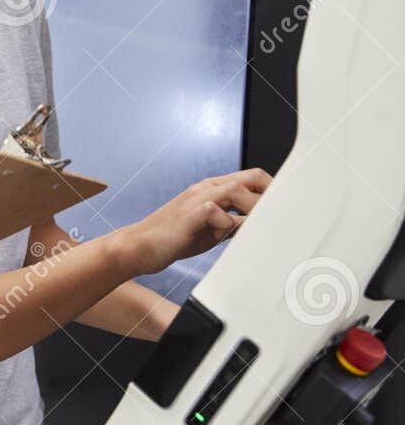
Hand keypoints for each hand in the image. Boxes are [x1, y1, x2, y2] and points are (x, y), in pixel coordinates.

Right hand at [125, 167, 271, 274]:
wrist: (139, 246)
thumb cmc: (174, 239)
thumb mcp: (211, 230)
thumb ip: (232, 223)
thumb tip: (256, 227)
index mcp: (213, 190)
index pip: (251, 178)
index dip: (272, 190)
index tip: (286, 208)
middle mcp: (206, 189)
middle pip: (250, 178)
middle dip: (270, 196)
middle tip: (281, 218)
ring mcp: (196, 199)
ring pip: (236, 190)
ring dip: (253, 208)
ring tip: (261, 228)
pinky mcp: (188, 215)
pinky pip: (216, 211)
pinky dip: (228, 223)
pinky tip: (230, 236)